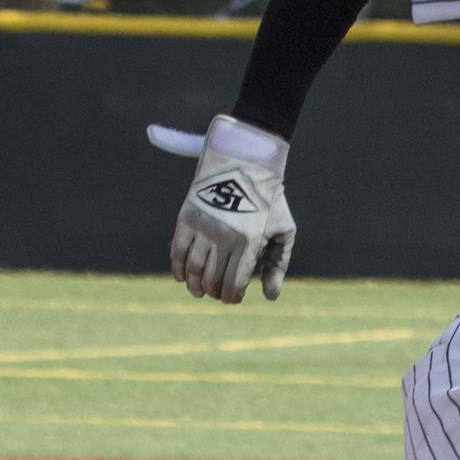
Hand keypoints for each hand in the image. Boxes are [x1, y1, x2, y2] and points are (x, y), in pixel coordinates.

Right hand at [154, 114, 295, 301]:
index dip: (232, 297)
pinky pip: (177, 251)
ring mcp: (203, 228)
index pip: (234, 283)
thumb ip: (278, 265)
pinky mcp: (187, 218)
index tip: (234, 298)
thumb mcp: (283, 231)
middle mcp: (224, 238)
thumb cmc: (269, 200)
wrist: (245, 162)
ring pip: (193, 269)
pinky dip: (177, 268)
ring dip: (195, 286)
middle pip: (212, 279)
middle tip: (218, 294)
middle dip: (215, 292)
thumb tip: (270, 296)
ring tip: (199, 291)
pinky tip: (181, 277)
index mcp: (248, 244)